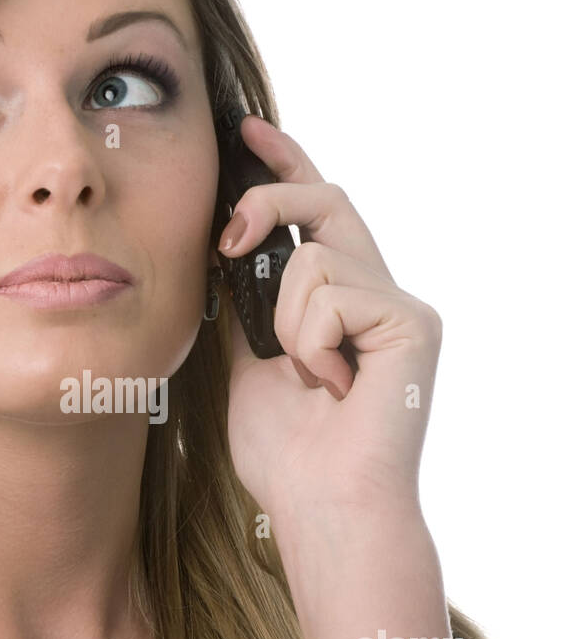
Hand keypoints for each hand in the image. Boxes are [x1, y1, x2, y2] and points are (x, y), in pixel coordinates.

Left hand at [220, 116, 442, 531]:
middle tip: (229, 236)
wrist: (321, 508)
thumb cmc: (287, 456)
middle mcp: (379, 295)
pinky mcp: (414, 322)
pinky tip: (331, 387)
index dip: (286, 166)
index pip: (317, 216)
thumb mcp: (246, 368)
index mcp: (342, 304)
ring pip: (314, 256)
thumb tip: (223, 255)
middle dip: (271, 198)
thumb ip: (246, 311)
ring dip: (284, 322)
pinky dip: (309, 342)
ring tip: (307, 379)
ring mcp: (401, 307)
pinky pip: (333, 293)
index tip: (246, 131)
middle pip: (327, 202)